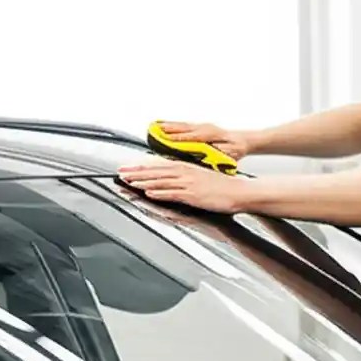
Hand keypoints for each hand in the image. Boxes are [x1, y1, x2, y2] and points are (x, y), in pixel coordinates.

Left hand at [118, 159, 251, 213]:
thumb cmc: (222, 187)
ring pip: (162, 181)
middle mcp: (186, 173)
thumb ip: (185, 177)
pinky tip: (150, 193)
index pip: (160, 165)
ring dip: (144, 181)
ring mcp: (189, 183)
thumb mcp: (201, 177)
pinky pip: (173, 193)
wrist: (239, 191)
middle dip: (137, 172)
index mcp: (187, 167)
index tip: (129, 167)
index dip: (143, 166)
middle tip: (121, 172)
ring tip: (130, 182)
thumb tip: (170, 179)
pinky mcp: (194, 195)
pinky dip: (160, 193)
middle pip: (157, 171)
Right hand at [157, 121, 255, 160]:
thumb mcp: (231, 153)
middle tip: (155, 131)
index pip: (193, 136)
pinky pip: (183, 125)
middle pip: (184, 128)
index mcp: (212, 135)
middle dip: (169, 129)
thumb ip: (219, 154)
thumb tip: (210, 155)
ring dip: (168, 125)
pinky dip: (172, 124)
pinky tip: (162, 125)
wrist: (243, 141)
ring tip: (155, 126)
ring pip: (182, 125)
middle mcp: (205, 128)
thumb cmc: (237, 148)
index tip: (168, 139)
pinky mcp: (199, 127)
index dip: (180, 138)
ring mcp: (202, 126)